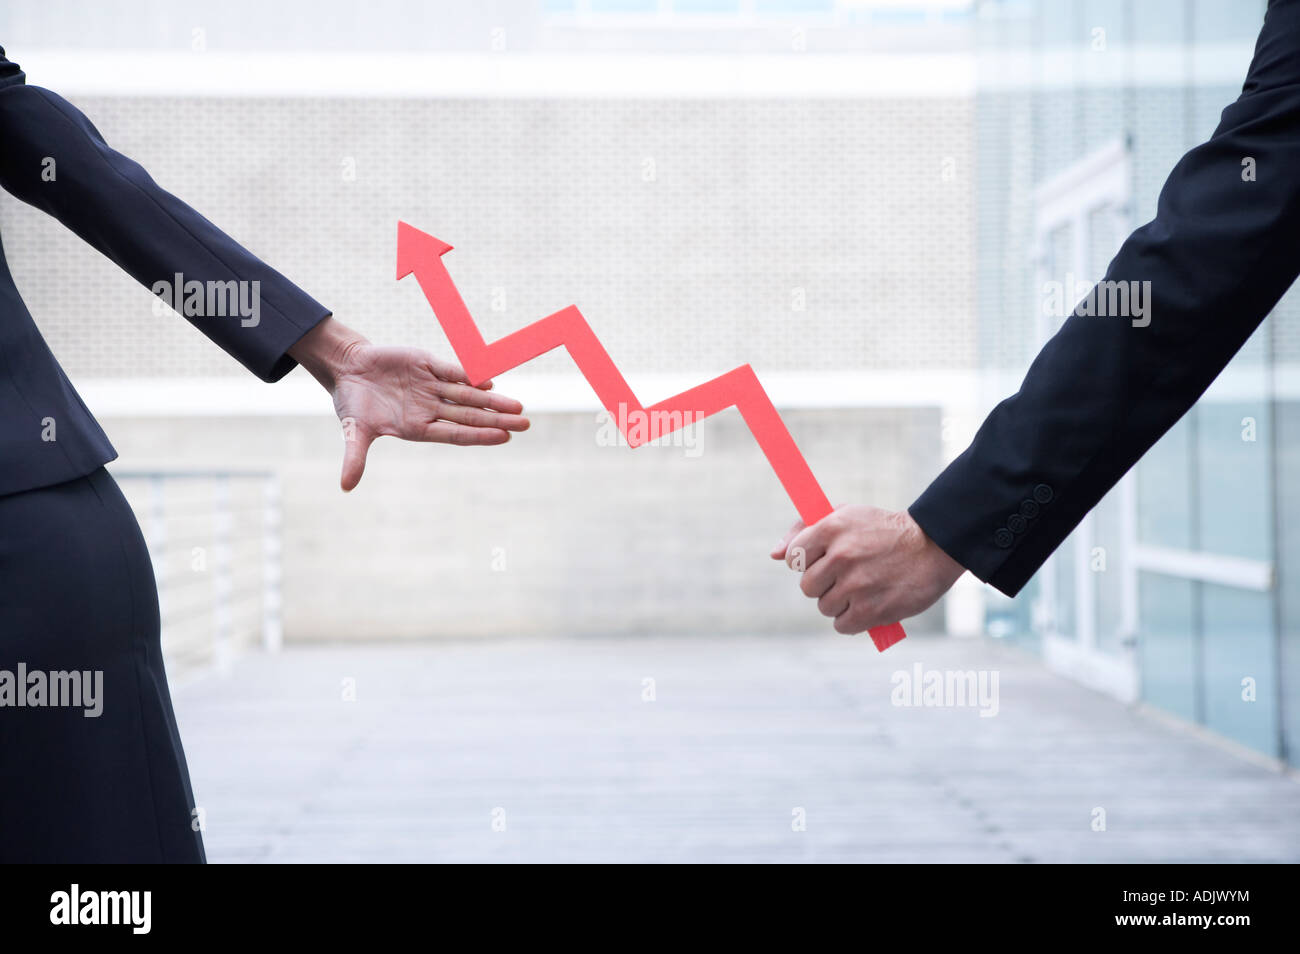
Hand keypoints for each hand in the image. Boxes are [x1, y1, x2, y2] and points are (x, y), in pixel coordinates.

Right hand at [289, 317, 529, 489]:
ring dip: (492, 399)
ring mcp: (432, 386)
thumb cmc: (353, 403)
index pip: (456, 434)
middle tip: (525, 423)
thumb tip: (345, 487)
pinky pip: (454, 370)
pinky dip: (471, 375)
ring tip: (517, 406)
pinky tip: (491, 381)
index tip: (504, 437)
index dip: (480, 435)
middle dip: (498, 419)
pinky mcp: (428, 364)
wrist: (348, 368)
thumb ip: (355, 456)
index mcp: (419, 427)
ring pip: (468, 394)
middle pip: (470, 416)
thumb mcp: (353, 431)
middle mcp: (431, 408)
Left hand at [770, 505, 964, 633]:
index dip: (806, 561)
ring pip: (824, 606)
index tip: (822, 561)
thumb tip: (775, 555)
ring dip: (839, 601)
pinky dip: (852, 620)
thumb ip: (804, 530)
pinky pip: (841, 625)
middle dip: (823, 583)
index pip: (793, 557)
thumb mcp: (845, 515)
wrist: (933, 547)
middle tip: (846, 575)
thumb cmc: (882, 531)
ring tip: (862, 588)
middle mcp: (841, 556)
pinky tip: (867, 604)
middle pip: (807, 586)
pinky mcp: (870, 611)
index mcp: (831, 528)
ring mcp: (855, 585)